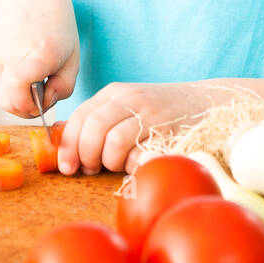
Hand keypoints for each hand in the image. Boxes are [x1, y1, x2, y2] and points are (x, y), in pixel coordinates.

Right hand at [0, 0, 79, 118]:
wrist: (31, 0)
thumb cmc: (58, 32)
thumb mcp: (73, 60)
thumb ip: (63, 88)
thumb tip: (42, 104)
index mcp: (41, 54)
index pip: (19, 96)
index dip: (31, 108)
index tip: (45, 99)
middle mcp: (12, 54)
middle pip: (9, 104)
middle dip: (26, 107)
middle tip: (41, 93)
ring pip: (3, 96)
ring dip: (20, 94)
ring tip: (34, 75)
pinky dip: (11, 83)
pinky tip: (22, 66)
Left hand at [56, 81, 221, 175]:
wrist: (206, 103)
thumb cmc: (159, 112)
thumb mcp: (125, 108)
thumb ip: (96, 119)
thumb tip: (57, 136)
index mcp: (114, 93)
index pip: (80, 116)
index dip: (68, 145)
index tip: (66, 167)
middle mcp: (130, 99)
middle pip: (93, 129)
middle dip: (87, 156)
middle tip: (92, 169)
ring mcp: (151, 113)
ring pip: (114, 142)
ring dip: (110, 162)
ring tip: (117, 165)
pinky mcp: (168, 131)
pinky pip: (140, 154)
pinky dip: (133, 166)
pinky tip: (137, 163)